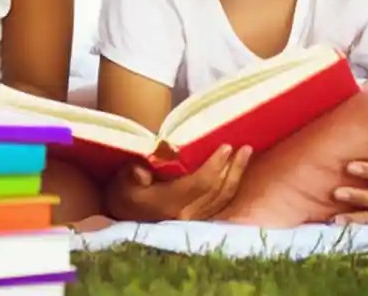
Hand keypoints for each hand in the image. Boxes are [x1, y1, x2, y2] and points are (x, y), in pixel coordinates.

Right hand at [106, 145, 252, 221]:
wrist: (123, 216)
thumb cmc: (124, 193)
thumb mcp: (122, 181)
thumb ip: (132, 174)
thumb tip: (141, 170)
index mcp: (169, 203)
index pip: (200, 183)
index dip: (215, 165)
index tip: (225, 146)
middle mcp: (185, 215)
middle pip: (217, 190)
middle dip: (232, 167)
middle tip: (244, 147)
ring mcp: (194, 220)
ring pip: (222, 198)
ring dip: (236, 175)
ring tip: (245, 154)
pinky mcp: (198, 220)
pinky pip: (220, 203)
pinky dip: (231, 186)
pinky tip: (237, 172)